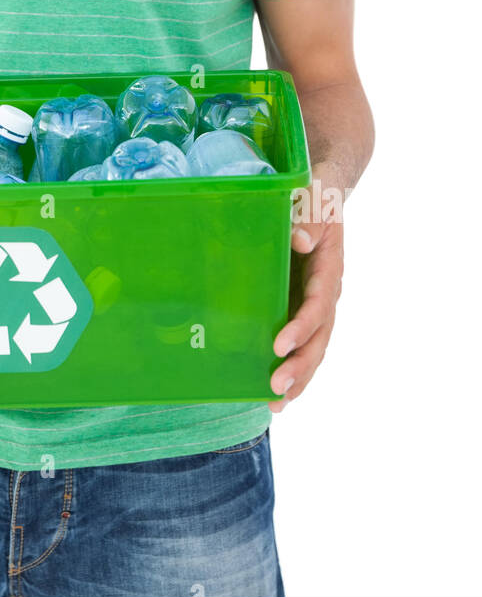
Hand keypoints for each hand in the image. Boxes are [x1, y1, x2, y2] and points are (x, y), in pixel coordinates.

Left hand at [268, 161, 344, 412]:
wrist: (319, 193)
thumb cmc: (315, 193)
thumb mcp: (315, 195)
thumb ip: (309, 214)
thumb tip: (300, 241)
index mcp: (329, 267)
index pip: (319, 303)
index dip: (302, 325)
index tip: (280, 343)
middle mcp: (325, 292)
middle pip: (319, 337)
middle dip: (300, 365)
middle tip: (275, 388)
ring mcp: (312, 303)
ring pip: (312, 348)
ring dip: (296, 377)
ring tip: (274, 404)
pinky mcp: (297, 306)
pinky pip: (298, 342)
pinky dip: (288, 366)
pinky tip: (266, 391)